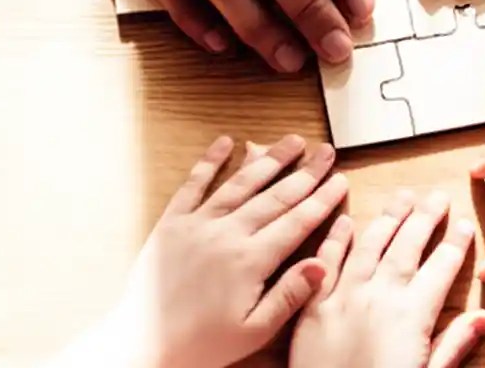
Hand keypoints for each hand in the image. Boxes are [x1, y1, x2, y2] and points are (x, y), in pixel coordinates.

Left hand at [102, 135, 347, 367]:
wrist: (144, 344)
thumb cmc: (202, 344)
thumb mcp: (254, 331)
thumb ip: (289, 295)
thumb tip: (322, 265)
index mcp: (250, 261)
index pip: (296, 223)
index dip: (321, 200)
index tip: (340, 181)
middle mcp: (226, 234)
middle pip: (275, 197)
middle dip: (305, 173)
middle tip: (326, 152)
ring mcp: (197, 225)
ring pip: (240, 183)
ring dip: (269, 160)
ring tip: (292, 141)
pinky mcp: (171, 223)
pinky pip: (193, 185)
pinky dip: (209, 162)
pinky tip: (225, 143)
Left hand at [290, 190, 484, 367]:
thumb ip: (453, 347)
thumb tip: (483, 318)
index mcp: (412, 316)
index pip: (441, 268)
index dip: (455, 244)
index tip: (464, 223)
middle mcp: (379, 298)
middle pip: (407, 246)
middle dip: (425, 217)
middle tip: (437, 195)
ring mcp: (342, 299)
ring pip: (369, 245)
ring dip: (388, 217)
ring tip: (402, 197)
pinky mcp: (312, 309)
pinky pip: (325, 263)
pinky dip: (336, 239)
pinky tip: (345, 220)